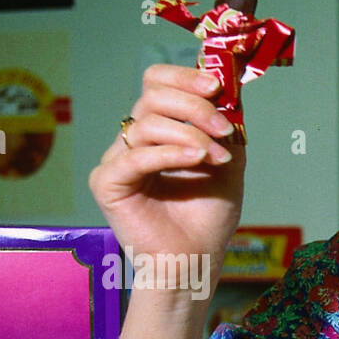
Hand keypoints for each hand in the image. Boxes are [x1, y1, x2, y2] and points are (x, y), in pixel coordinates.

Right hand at [88, 64, 245, 283]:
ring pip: (146, 124)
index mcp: (160, 131)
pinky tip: (196, 160)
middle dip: (194, 107)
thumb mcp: (228, 164)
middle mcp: (134, 141)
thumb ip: (227, 128)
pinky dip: (170, 154)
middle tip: (223, 128)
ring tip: (216, 158)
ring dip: (190, 134)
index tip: (216, 85)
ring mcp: (118, 161)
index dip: (184, 78)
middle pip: (152, 97)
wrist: (197, 260)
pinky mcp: (107, 183)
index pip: (157, 84)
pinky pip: (135, 156)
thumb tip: (231, 89)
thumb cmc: (208, 218)